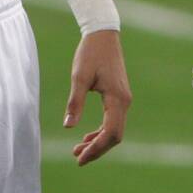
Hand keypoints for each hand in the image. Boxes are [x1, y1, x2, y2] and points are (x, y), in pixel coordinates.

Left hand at [64, 29, 131, 165]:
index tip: (79, 157)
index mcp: (117, 99)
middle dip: (97, 149)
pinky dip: (101, 131)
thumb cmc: (90, 53)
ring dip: (98, 141)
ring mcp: (123, 99)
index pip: (110, 133)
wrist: (103, 34)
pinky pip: (113, 120)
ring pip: (115, 129)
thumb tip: (68, 126)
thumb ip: (75, 102)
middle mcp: (124, 101)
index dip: (96, 148)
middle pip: (115, 136)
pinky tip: (87, 136)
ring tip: (78, 150)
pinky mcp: (119, 96)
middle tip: (77, 158)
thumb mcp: (79, 77)